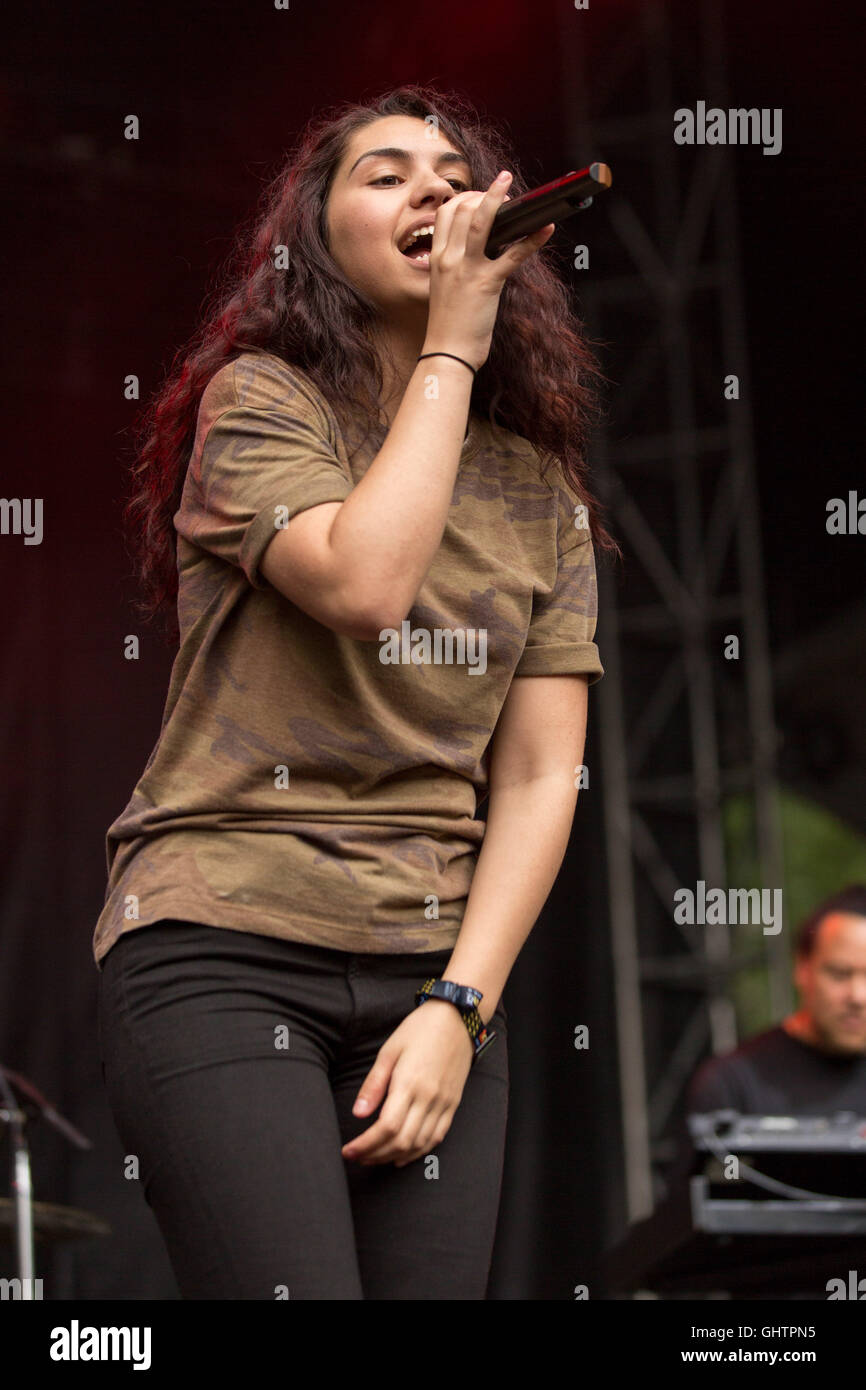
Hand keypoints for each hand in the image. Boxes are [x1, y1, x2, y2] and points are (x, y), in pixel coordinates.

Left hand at [341, 1000, 473, 1166]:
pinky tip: (402, 1155)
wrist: (457, 1018)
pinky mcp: (453, 1104)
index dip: (366, 1145)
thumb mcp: (389, 1050)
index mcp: (409, 1083)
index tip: (349, 1151)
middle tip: (357, 1157)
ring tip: (374, 1157)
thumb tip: (357, 1114)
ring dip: (394, 1156)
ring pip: (419, 1144)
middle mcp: (429, 1098)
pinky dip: (419, 1152)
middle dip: (376, 1155)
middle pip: (401, 1141)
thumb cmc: (420, 1029)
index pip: (386, 1127)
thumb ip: (373, 1084)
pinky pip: (437, 1137)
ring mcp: (444, 1103)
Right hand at [423, 170, 554, 371]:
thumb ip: (457, 265)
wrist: (448, 353)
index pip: (445, 213)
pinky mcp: (487, 284)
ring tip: (510, 184)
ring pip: (480, 223)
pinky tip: (546, 230)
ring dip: (497, 199)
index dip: (464, 196)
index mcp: (438, 258)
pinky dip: (532, 240)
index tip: (480, 195)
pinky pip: (513, 255)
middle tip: (503, 190)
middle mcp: (449, 259)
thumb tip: (480, 251)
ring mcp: (467, 270)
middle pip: (462, 209)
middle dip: (484, 193)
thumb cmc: (450, 324)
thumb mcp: (445, 287)